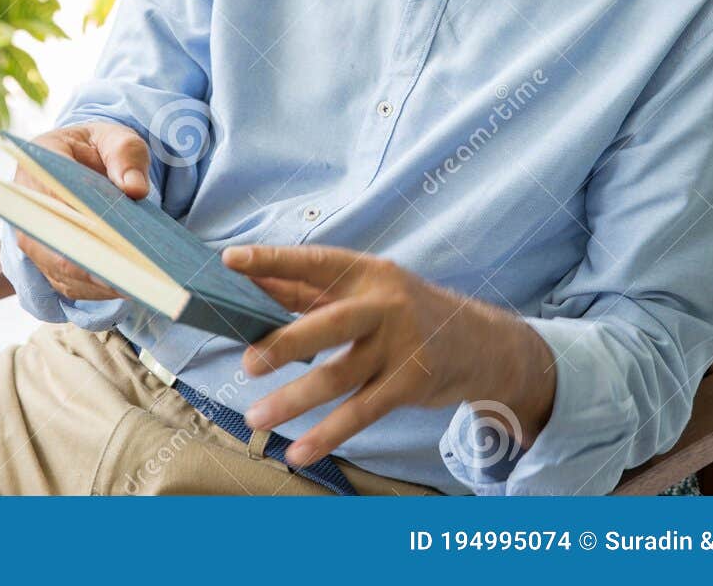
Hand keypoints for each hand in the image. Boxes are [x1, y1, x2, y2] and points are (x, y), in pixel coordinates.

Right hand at [14, 121, 149, 302]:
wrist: (87, 164)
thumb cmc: (100, 149)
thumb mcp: (118, 139)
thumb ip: (126, 156)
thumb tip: (135, 189)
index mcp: (36, 164)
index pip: (48, 192)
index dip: (74, 215)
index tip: (107, 232)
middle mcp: (26, 206)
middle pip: (52, 241)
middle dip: (92, 259)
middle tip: (133, 271)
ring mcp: (34, 239)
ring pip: (61, 270)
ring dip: (99, 280)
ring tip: (141, 283)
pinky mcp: (48, 263)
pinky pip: (71, 285)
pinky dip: (100, 289)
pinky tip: (131, 288)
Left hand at [223, 245, 556, 466]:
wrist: (481, 343)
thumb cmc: (405, 312)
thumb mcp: (366, 291)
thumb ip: (309, 290)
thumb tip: (249, 284)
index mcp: (367, 272)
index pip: (314, 262)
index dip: (272, 260)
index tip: (231, 260)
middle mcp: (385, 305)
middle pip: (329, 324)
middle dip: (286, 344)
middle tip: (247, 363)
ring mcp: (401, 346)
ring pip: (339, 377)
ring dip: (294, 401)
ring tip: (255, 418)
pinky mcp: (411, 384)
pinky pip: (360, 413)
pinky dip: (326, 435)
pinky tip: (297, 453)